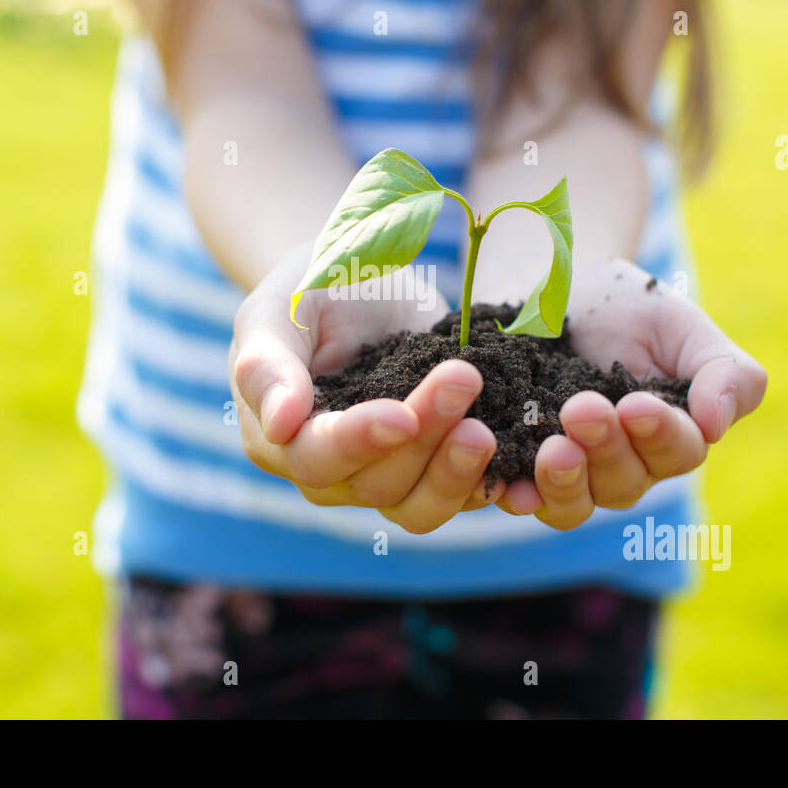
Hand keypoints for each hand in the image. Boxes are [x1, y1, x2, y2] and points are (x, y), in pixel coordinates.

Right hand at [230, 245, 506, 533]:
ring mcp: (388, 478)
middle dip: (425, 436)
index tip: (403, 414)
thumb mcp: (275, 310)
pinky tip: (520, 455)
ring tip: (490, 426)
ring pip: (423, 504)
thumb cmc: (307, 291)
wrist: (362, 283)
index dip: (361, 442)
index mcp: (281, 442)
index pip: (318, 458)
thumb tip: (280, 425)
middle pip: (379, 484)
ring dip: (459, 471)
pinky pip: (464, 495)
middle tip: (463, 378)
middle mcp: (334, 475)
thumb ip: (267, 365)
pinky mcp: (436, 468)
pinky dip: (493, 482)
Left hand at [499, 257, 766, 528]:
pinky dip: (515, 494)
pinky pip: (520, 496)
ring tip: (552, 449)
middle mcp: (623, 468)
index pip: (677, 451)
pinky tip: (509, 485)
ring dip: (563, 480)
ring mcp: (570, 474)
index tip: (636, 404)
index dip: (659, 433)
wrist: (553, 292)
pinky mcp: (519, 467)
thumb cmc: (630, 311)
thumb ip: (724, 372)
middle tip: (581, 409)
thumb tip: (717, 425)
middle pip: (623, 482)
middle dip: (604, 447)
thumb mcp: (683, 326)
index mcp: (671, 438)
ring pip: (573, 503)